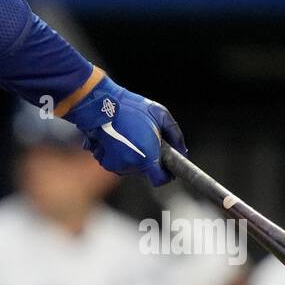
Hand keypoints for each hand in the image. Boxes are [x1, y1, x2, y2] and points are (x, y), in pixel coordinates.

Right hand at [65, 74, 184, 185]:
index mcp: (146, 157)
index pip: (160, 179)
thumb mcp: (161, 115)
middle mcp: (130, 165)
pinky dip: (119, 155)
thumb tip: (182, 151)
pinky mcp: (103, 160)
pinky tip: (117, 139)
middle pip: (145, 172)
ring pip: (130, 168)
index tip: (166, 168)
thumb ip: (175, 136)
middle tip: (144, 141)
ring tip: (129, 137)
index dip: (165, 175)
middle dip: (147, 160)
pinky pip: (116, 163)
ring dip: (133, 158)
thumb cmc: (131, 107)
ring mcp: (115, 164)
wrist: (101, 104)